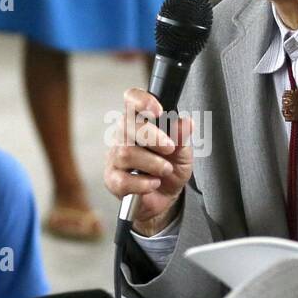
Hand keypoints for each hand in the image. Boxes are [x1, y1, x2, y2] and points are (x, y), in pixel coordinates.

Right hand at [104, 86, 194, 234]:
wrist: (165, 198)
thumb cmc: (170, 169)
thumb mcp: (183, 153)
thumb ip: (183, 137)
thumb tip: (186, 122)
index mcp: (140, 121)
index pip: (132, 100)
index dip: (141, 100)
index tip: (158, 110)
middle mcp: (123, 135)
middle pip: (127, 125)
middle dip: (153, 137)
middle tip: (170, 149)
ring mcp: (115, 157)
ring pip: (126, 153)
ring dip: (152, 163)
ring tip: (165, 170)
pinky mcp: (112, 179)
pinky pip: (122, 179)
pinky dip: (143, 183)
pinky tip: (153, 183)